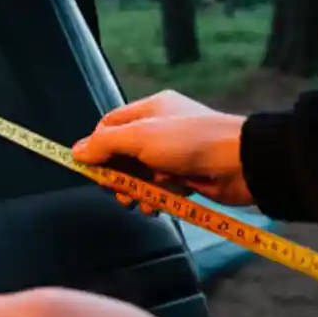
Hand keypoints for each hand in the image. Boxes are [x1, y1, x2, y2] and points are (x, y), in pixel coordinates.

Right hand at [71, 90, 253, 209]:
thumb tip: (75, 152)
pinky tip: (156, 207)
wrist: (241, 164)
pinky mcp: (188, 176)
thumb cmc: (188, 143)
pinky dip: (156, 198)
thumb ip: (105, 145)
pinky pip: (161, 187)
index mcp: (150, 109)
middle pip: (123, 153)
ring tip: (139, 203)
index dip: (97, 147)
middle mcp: (161, 128)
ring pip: (141, 174)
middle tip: (117, 192)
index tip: (91, 170)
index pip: (110, 125)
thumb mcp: (140, 138)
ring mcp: (175, 153)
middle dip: (117, 175)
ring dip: (136, 191)